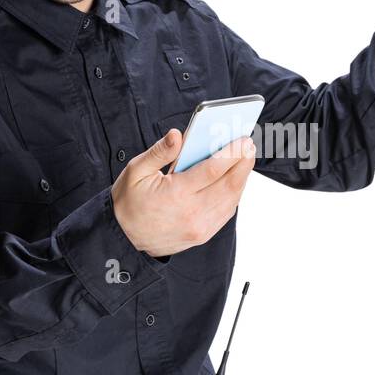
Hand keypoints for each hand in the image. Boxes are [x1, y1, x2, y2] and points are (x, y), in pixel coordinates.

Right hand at [111, 128, 256, 257]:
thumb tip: (177, 135)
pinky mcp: (203, 235)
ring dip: (241, 178)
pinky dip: (234, 194)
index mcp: (176, 195)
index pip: (212, 170)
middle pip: (229, 185)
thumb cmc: (129, 202)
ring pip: (231, 199)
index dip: (231, 153)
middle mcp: (192, 213)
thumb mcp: (135, 172)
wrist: (124, 239)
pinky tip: (235, 179)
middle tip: (249, 144)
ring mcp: (200, 227)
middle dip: (243, 162)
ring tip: (245, 158)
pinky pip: (226, 212)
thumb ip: (159, 152)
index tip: (243, 138)